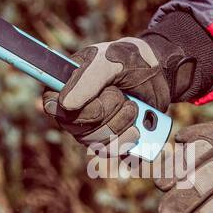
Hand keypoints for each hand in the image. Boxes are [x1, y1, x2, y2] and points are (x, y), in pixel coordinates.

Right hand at [42, 34, 187, 154]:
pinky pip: (110, 152)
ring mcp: (91, 126)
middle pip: (78, 129)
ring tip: (134, 109)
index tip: (97, 103)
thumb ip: (88, 80)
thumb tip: (65, 105)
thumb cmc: (130, 60)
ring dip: (120, 127)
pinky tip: (137, 130)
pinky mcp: (109, 138)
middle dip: (107, 115)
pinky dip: (126, 143)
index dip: (74, 111)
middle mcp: (74, 109)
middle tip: (123, 97)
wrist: (158, 74)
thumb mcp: (110, 62)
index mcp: (66, 85)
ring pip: (95, 143)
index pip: (53, 106)